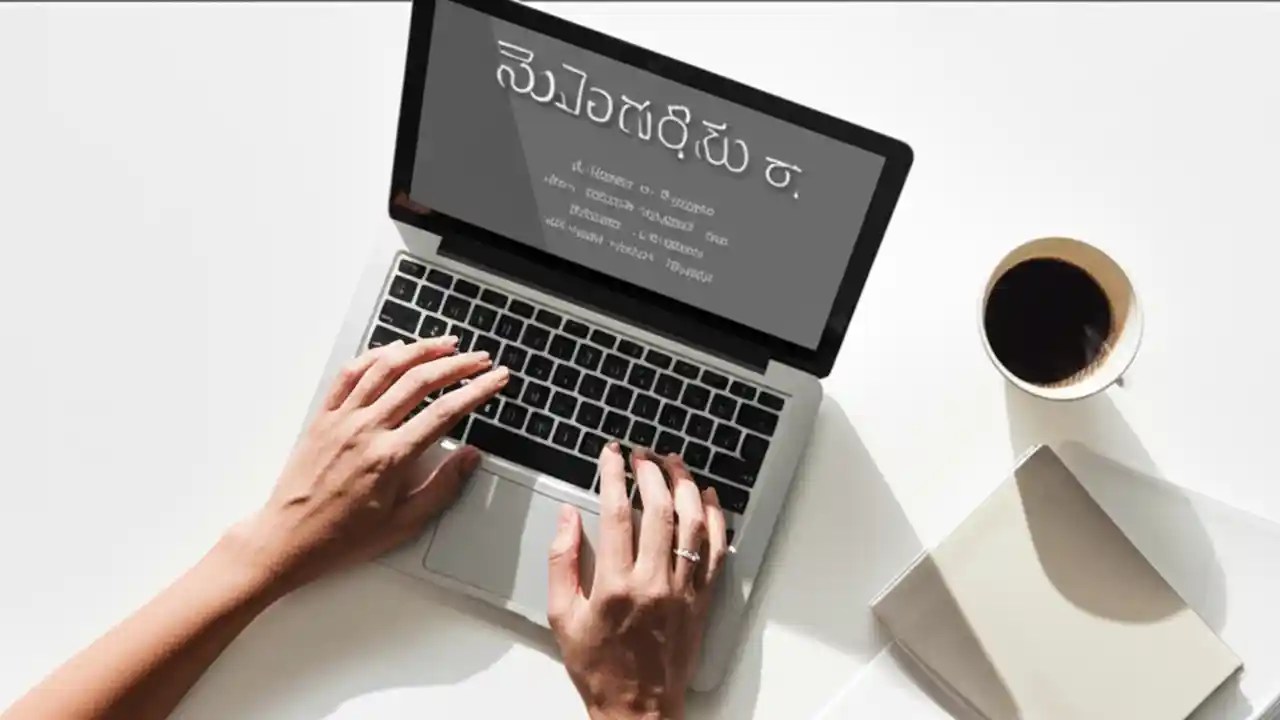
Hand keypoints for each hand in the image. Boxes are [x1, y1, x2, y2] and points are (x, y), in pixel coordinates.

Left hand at [224, 337, 507, 595]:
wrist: (287, 539)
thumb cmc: (343, 537)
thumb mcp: (403, 524)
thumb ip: (442, 487)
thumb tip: (470, 457)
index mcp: (390, 459)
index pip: (446, 412)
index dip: (477, 391)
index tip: (497, 379)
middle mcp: (366, 431)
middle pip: (420, 381)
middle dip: (458, 364)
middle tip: (481, 359)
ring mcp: (342, 419)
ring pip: (386, 367)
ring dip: (421, 349)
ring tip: (447, 343)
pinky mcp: (324, 416)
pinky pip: (350, 373)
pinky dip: (376, 355)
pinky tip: (395, 351)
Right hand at [547, 444, 728, 719]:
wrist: (638, 708)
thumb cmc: (598, 667)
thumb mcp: (562, 617)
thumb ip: (562, 562)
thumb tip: (567, 517)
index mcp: (615, 585)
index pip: (615, 513)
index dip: (613, 475)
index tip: (611, 455)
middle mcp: (653, 583)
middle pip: (659, 509)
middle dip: (650, 471)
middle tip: (642, 454)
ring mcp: (683, 590)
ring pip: (692, 523)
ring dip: (685, 485)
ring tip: (673, 463)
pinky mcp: (703, 600)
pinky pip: (716, 550)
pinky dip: (716, 518)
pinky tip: (708, 498)